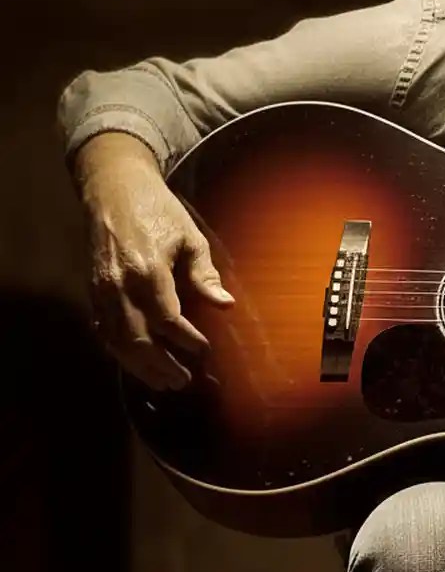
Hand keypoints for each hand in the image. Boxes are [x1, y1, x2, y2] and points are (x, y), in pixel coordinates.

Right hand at [75, 133, 233, 389]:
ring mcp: (101, 289)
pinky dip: (119, 351)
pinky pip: (103, 330)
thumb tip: (225, 306)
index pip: (167, 320)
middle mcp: (119, 285)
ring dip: (140, 366)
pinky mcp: (92, 290)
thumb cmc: (159, 210)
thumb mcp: (190, 238)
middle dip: (162, 364)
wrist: (113, 189)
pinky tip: (137, 364)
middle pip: (137, 339)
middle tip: (184, 381)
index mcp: (147, 271)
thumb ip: (204, 276)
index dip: (186, 340)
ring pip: (116, 340)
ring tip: (163, 382)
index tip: (205, 351)